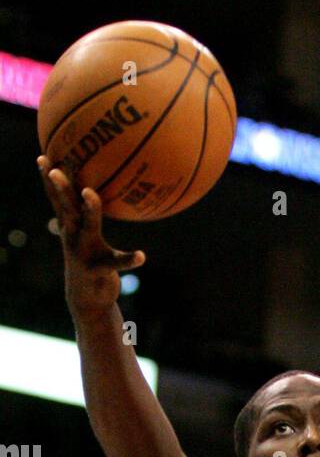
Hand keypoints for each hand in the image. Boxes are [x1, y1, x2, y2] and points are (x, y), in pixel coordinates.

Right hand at [37, 156, 144, 319]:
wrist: (87, 300)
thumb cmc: (90, 260)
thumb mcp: (88, 237)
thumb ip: (91, 216)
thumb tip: (103, 190)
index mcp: (70, 226)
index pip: (57, 198)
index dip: (48, 179)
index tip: (43, 156)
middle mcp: (72, 236)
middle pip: (65, 207)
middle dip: (60, 188)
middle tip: (56, 169)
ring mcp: (83, 252)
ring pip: (86, 226)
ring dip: (88, 210)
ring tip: (91, 194)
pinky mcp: (97, 270)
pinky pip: (115, 262)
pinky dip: (128, 259)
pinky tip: (141, 255)